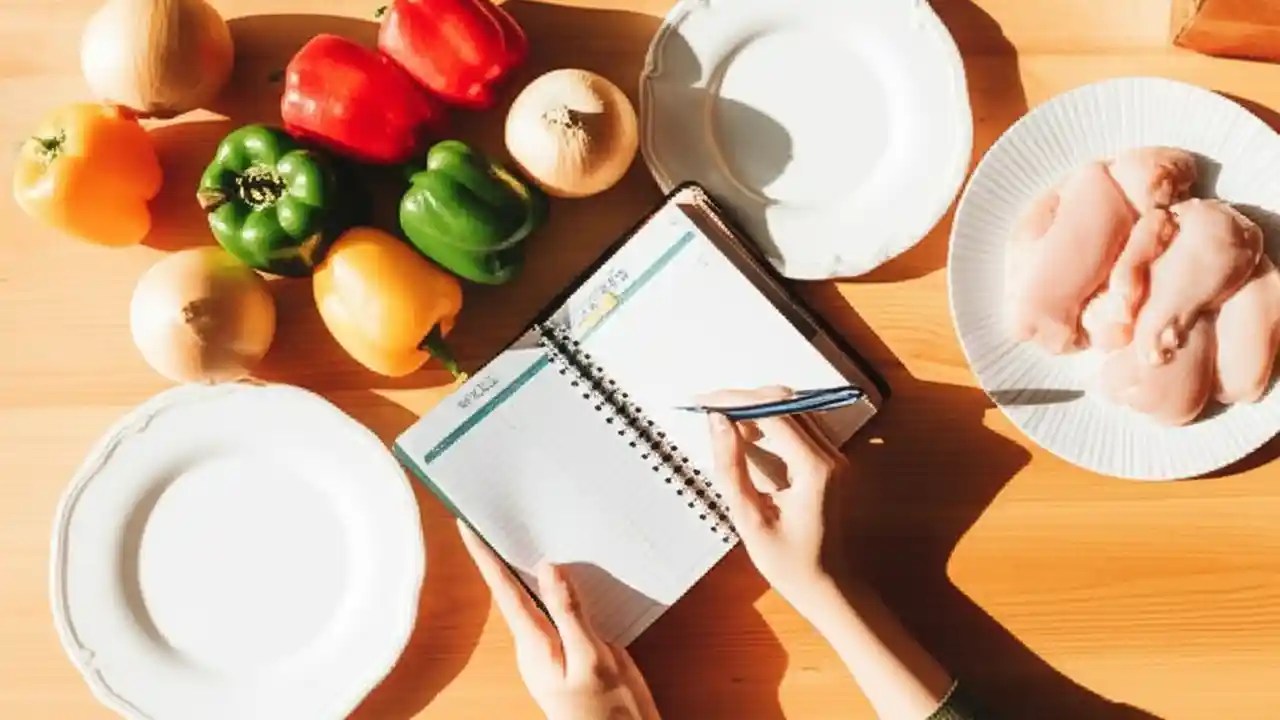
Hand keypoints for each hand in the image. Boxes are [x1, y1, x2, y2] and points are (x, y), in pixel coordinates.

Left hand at [458, 521, 660, 719]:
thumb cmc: (603, 711)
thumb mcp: (591, 659)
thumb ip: (569, 613)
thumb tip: (548, 569)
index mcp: (534, 644)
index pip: (503, 590)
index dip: (484, 556)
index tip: (467, 526)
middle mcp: (538, 641)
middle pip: (516, 588)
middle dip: (505, 552)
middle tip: (496, 516)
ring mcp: (556, 644)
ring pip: (541, 595)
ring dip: (534, 565)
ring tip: (527, 529)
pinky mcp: (577, 645)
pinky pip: (563, 606)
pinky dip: (565, 583)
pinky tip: (574, 567)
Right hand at [703, 387, 852, 618]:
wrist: (827, 585)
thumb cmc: (789, 563)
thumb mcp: (749, 518)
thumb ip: (731, 466)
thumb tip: (717, 422)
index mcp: (814, 468)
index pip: (773, 413)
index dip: (736, 400)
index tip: (704, 402)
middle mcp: (830, 455)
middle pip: (786, 403)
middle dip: (744, 399)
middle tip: (708, 408)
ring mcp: (834, 456)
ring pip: (794, 410)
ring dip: (757, 408)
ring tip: (722, 420)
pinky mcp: (828, 462)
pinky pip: (799, 426)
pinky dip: (770, 422)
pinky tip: (745, 434)